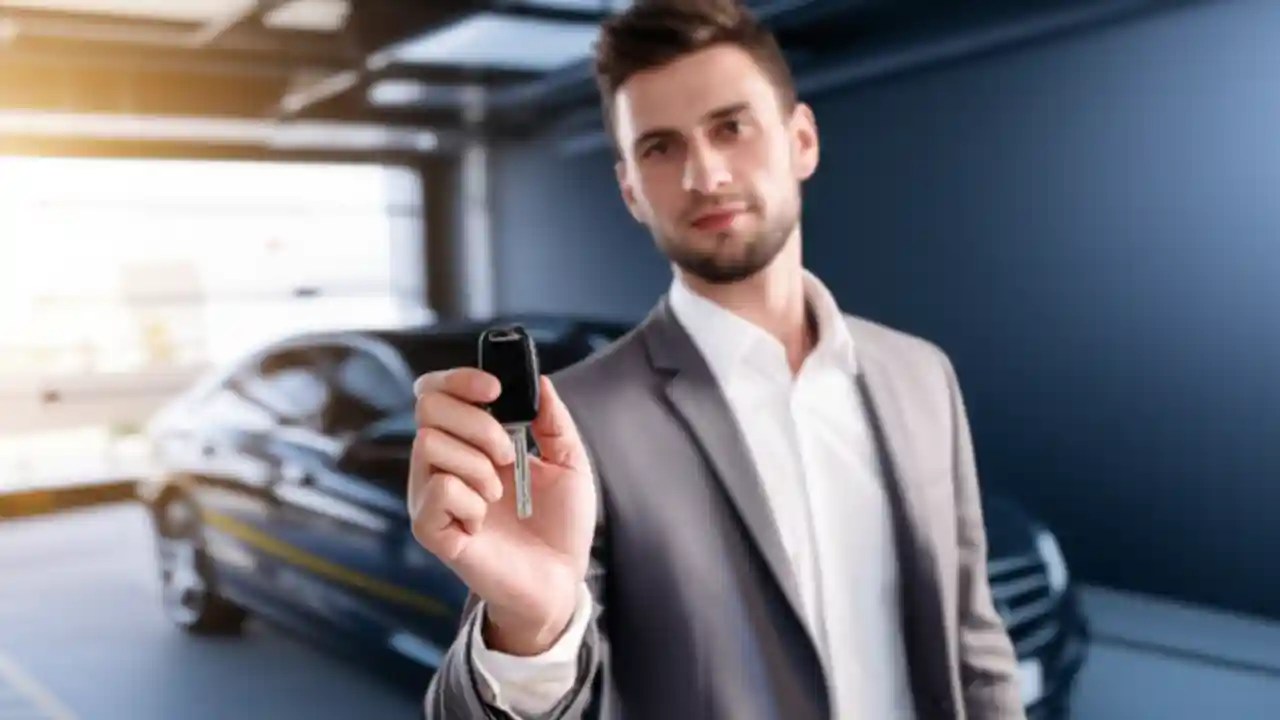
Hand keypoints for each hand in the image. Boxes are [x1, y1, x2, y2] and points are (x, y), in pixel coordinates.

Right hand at [407, 368, 596, 654]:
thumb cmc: (559, 526)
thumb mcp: (569, 463)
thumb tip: (539, 380)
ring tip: (500, 494)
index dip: (459, 379)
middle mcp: (440, 463)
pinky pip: (438, 491)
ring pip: (429, 444)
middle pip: (427, 407)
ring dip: (478, 464)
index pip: (436, 391)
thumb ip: (553, 421)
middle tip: (510, 455)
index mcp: (468, 441)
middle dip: (478, 423)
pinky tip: (482, 521)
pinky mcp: (430, 529)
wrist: (559, 581)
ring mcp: (430, 496)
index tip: (496, 390)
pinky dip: (470, 500)